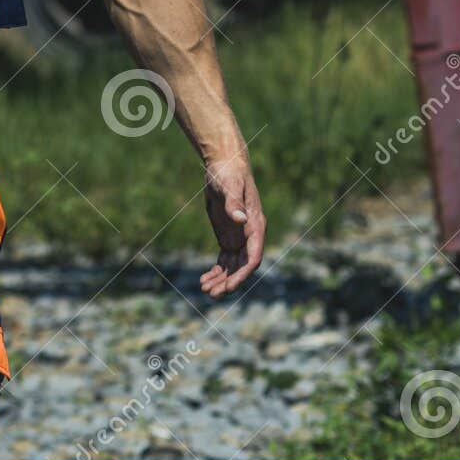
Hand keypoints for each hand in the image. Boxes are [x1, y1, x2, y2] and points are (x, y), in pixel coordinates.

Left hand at [200, 151, 263, 297]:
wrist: (224, 165)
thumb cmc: (228, 173)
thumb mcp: (229, 186)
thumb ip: (234, 203)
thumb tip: (239, 219)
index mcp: (255, 226)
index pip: (253, 257)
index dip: (242, 274)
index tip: (229, 287)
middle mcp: (249, 235)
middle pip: (242, 266)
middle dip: (228, 282)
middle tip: (211, 294)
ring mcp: (239, 236)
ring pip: (232, 266)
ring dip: (221, 279)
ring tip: (204, 289)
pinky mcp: (227, 235)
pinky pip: (224, 259)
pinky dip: (216, 271)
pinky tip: (204, 279)